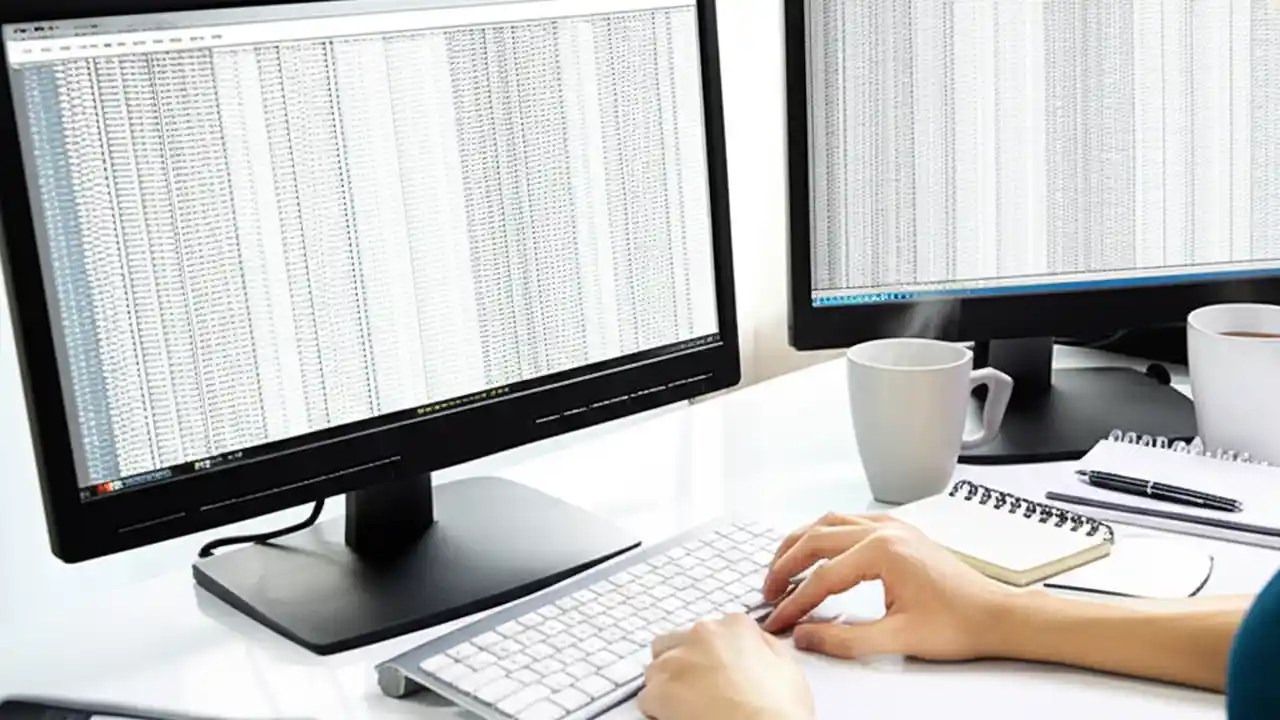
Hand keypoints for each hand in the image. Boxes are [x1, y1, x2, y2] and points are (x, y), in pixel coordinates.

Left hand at [638, 614, 812, 719]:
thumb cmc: (779, 709)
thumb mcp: (787, 668)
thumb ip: (765, 647)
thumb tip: (756, 644)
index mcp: (735, 626)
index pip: (713, 629)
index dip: (713, 653)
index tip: (716, 669)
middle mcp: (702, 634)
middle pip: (676, 642)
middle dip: (681, 662)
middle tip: (697, 688)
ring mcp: (677, 661)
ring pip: (657, 667)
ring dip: (668, 683)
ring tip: (686, 706)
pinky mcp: (659, 690)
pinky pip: (647, 697)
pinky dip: (657, 709)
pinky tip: (677, 718)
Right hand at [761, 513, 1018, 660]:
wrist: (997, 616)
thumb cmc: (958, 624)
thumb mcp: (897, 639)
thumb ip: (844, 639)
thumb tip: (804, 636)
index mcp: (883, 552)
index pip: (822, 578)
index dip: (794, 602)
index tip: (777, 621)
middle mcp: (885, 530)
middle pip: (816, 538)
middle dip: (785, 566)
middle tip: (767, 591)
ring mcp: (893, 527)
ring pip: (829, 523)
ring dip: (801, 544)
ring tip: (781, 569)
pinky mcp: (900, 533)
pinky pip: (849, 523)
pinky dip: (824, 536)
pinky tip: (818, 553)